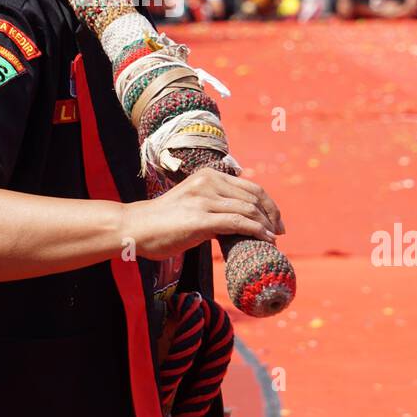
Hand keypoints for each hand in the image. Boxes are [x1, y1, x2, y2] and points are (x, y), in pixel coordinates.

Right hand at [121, 167, 284, 260]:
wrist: (136, 228)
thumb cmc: (163, 221)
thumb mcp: (192, 202)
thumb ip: (214, 204)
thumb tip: (239, 218)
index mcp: (208, 176)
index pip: (250, 186)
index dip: (268, 203)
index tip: (276, 220)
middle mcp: (208, 183)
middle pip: (254, 196)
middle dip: (272, 215)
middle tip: (280, 231)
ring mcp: (204, 200)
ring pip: (249, 209)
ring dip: (267, 226)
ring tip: (273, 239)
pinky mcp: (200, 219)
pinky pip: (238, 223)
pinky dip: (257, 231)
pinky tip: (265, 240)